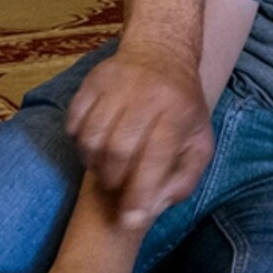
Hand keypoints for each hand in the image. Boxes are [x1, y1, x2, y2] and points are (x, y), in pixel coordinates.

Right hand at [65, 47, 214, 227]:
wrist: (161, 52)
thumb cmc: (182, 107)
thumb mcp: (199, 142)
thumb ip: (184, 179)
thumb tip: (152, 208)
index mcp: (177, 110)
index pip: (155, 156)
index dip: (140, 193)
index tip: (129, 221)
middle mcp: (146, 94)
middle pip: (118, 150)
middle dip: (113, 181)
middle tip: (116, 190)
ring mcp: (115, 84)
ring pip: (91, 138)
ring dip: (94, 164)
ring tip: (105, 168)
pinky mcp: (91, 80)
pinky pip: (74, 121)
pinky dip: (78, 141)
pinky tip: (93, 145)